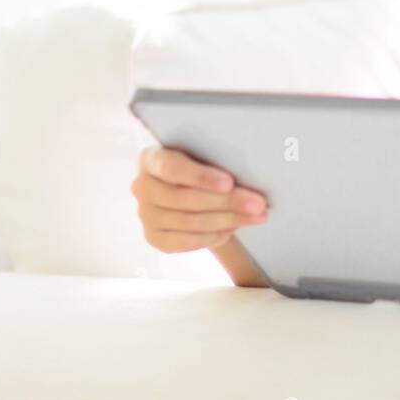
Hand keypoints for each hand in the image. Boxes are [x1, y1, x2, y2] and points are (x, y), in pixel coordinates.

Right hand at [130, 146, 268, 253]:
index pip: (171, 167)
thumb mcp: (205, 156)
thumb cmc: (203, 168)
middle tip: (258, 203)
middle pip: (183, 198)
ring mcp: (145, 215)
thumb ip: (216, 161)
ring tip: (256, 216)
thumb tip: (249, 174)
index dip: (200, 176)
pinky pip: (184, 242)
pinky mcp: (154, 237)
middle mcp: (142, 186)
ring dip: (227, 220)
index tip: (229, 182)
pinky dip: (212, 237)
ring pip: (188, 222)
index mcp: (151, 159)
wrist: (192, 192)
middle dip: (226, 202)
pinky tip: (233, 229)